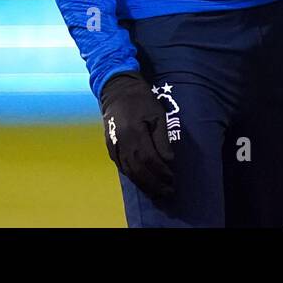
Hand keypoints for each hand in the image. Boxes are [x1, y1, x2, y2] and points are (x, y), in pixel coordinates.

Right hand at [99, 71, 174, 199]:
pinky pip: (121, 166)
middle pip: (138, 169)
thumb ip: (162, 138)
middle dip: (154, 183)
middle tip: (167, 192)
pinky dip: (132, 177)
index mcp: (134, 132)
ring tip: (157, 192)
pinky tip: (142, 182)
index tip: (172, 179)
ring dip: (143, 184)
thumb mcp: (157, 115)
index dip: (161, 172)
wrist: (117, 90)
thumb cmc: (142, 100)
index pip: (149, 159)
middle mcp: (122, 142)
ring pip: (129, 171)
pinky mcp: (110, 147)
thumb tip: (168, 160)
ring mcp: (114, 146)